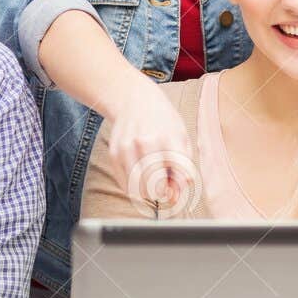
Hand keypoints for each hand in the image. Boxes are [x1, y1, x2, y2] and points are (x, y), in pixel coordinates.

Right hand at [102, 74, 195, 214]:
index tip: (177, 184)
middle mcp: (146, 143)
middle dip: (163, 193)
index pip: (178, 174)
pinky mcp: (114, 154)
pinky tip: (140, 176)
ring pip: (139, 190)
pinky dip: (135, 188)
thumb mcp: (181, 137)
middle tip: (164, 186)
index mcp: (169, 138)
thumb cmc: (163, 122)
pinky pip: (125, 185)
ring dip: (148, 193)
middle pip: (156, 187)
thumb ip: (183, 167)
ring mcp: (127, 149)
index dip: (179, 186)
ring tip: (153, 181)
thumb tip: (174, 197)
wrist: (134, 100)